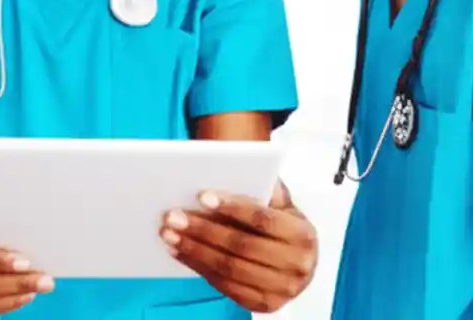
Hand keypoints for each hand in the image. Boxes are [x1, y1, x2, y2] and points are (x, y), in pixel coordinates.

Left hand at [161, 182, 316, 313]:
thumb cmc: (284, 227)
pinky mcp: (264, 304)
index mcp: (303, 235)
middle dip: (203, 229)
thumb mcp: (283, 205)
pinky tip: (179, 252)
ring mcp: (281, 290)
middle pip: (242, 246)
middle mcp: (297, 266)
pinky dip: (198, 268)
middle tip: (173, 216)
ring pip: (229, 268)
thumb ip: (265, 188)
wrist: (300, 265)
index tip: (202, 196)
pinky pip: (225, 286)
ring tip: (169, 234)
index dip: (232, 207)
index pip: (263, 219)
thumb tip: (236, 168)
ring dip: (194, 250)